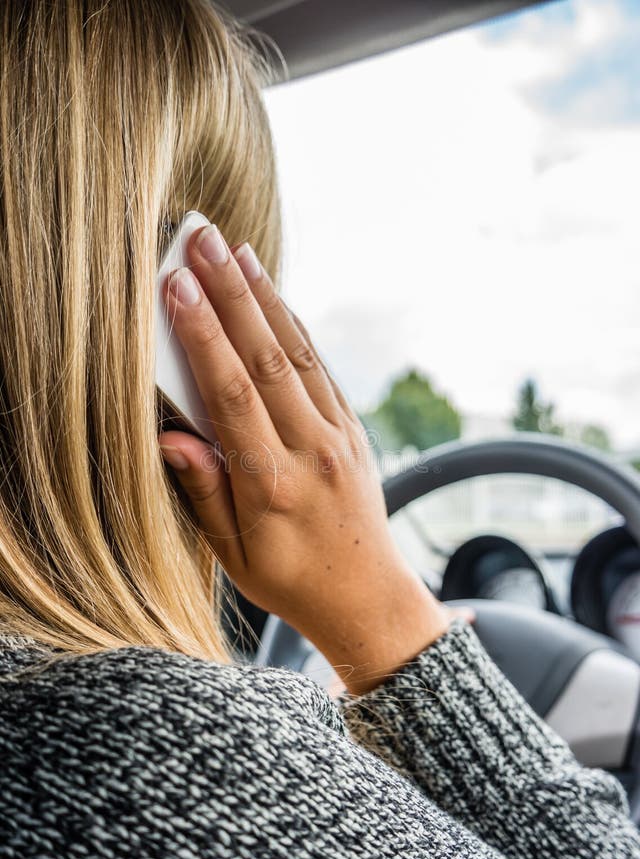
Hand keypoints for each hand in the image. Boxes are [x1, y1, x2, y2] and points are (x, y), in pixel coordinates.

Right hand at [159, 223, 452, 692]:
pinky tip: (274, 296)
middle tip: (202, 240)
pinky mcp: (353, 431)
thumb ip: (205, 493)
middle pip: (267, 359)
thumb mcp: (236, 557)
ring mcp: (339, 437)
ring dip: (265, 298)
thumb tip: (171, 435)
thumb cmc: (291, 582)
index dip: (203, 336)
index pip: (233, 395)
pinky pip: (322, 370)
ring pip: (298, 354)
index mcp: (274, 484)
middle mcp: (312, 451)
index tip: (175, 286)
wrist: (368, 597)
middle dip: (231, 293)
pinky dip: (296, 327)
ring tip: (236, 251)